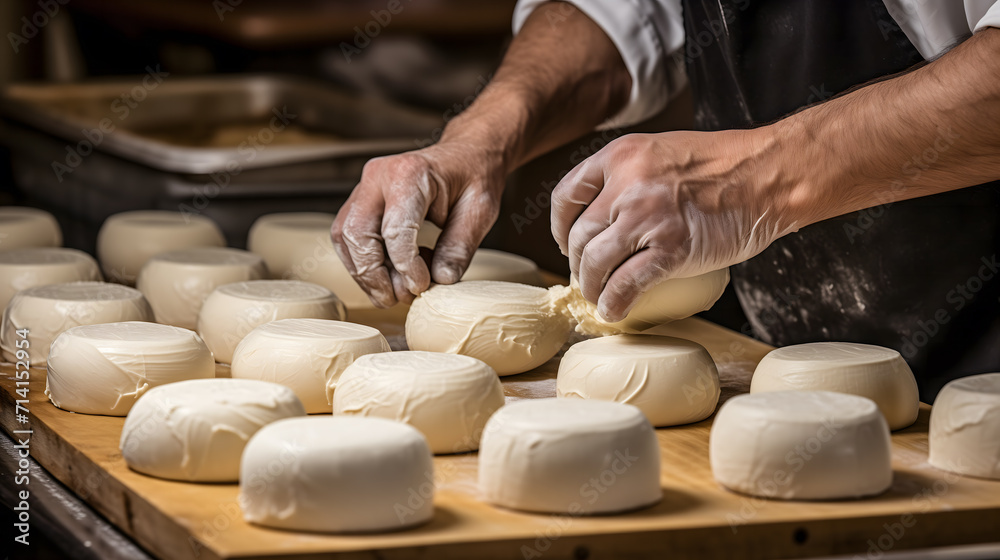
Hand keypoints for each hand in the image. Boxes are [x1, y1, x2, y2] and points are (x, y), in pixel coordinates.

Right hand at [332, 141, 504, 306]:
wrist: (464, 156)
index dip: (406, 266)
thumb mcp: (479, 211)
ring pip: (345, 237)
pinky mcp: (359, 201)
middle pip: (357, 233)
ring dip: (364, 273)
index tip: (422, 286)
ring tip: (393, 293)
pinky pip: (347, 237)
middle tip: (399, 298)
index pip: (395, 230)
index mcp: (410, 174)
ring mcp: (364, 187)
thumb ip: (459, 247)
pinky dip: (362, 263)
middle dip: (374, 275)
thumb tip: (440, 281)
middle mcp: (378, 176)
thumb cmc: (473, 177)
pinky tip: (387, 277)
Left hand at [551, 130, 804, 321]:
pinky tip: (614, 311)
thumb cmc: (724, 165)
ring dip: (591, 288)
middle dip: (577, 263)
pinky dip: (613, 303)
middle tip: (587, 276)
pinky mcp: (670, 248)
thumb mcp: (662, 152)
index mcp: (620, 155)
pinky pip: (625, 285)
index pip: (567, 195)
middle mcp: (626, 184)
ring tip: (597, 297)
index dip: (561, 226)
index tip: (567, 243)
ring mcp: (646, 217)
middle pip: (579, 235)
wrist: (769, 175)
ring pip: (595, 263)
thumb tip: (606, 212)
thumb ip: (631, 174)